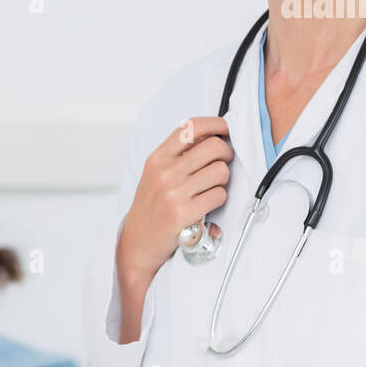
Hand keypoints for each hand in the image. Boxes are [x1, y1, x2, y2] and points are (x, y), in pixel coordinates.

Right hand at [118, 116, 233, 283]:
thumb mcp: (156, 173)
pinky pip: (219, 195)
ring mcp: (173, 192)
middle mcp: (164, 172)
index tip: (226, 130)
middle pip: (214, 147)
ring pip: (221, 171)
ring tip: (210, 188)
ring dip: (223, 180)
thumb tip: (215, 136)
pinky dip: (218, 199)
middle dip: (226, 155)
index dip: (216, 125)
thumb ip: (179, 154)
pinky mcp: (184, 213)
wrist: (139, 241)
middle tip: (223, 164)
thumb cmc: (152, 206)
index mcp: (157, 158)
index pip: (191, 126)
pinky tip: (207, 204)